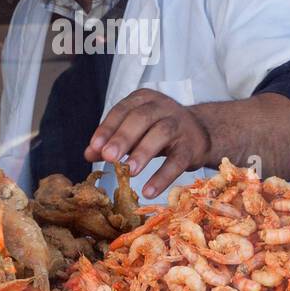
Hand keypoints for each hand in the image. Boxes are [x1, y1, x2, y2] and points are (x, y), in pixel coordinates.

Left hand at [85, 89, 211, 199]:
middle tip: (108, 156)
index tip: (95, 146)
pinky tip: (149, 191)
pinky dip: (163, 176)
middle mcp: (162, 107)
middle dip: (123, 137)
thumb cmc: (158, 129)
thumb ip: (111, 140)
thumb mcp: (134, 131)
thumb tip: (89, 154)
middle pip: (141, 118)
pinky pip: (177, 161)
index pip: (122, 110)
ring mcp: (179, 125)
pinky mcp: (191, 146)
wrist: (201, 132)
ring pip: (161, 134)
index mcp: (143, 99)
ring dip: (143, 152)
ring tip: (129, 171)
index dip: (108, 128)